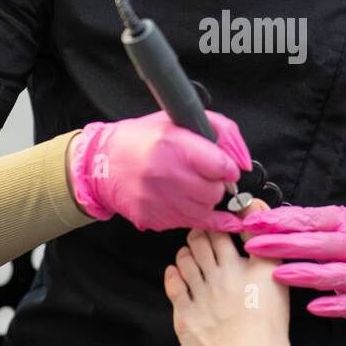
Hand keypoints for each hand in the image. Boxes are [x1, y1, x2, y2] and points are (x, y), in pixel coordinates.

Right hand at [66, 109, 251, 230]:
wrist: (102, 165)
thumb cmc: (143, 139)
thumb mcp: (179, 121)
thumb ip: (221, 132)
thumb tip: (242, 162)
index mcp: (173, 144)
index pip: (220, 165)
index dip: (227, 167)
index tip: (223, 166)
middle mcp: (166, 174)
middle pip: (215, 191)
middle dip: (217, 184)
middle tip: (206, 176)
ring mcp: (159, 200)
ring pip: (206, 209)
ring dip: (208, 200)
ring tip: (194, 187)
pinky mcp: (155, 219)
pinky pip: (195, 224)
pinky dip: (211, 221)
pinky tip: (226, 219)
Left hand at [235, 204, 345, 317]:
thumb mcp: (326, 220)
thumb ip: (296, 220)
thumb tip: (256, 215)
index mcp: (341, 220)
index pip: (309, 218)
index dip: (279, 221)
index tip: (252, 223)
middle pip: (320, 244)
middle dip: (284, 245)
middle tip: (254, 247)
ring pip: (338, 273)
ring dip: (307, 274)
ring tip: (277, 275)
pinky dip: (336, 306)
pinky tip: (314, 307)